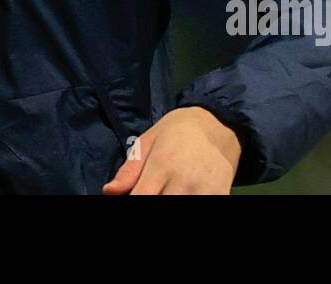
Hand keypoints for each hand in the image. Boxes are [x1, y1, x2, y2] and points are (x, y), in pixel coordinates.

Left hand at [101, 106, 240, 194]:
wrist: (218, 123)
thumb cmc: (177, 131)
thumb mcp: (148, 141)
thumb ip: (130, 170)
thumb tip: (109, 191)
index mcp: (162, 165)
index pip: (140, 198)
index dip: (131, 202)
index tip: (132, 197)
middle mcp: (183, 181)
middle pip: (160, 205)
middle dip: (152, 201)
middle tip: (152, 190)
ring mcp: (204, 190)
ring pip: (180, 208)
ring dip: (172, 203)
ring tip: (167, 189)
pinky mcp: (221, 195)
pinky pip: (205, 206)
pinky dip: (192, 203)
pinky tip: (185, 193)